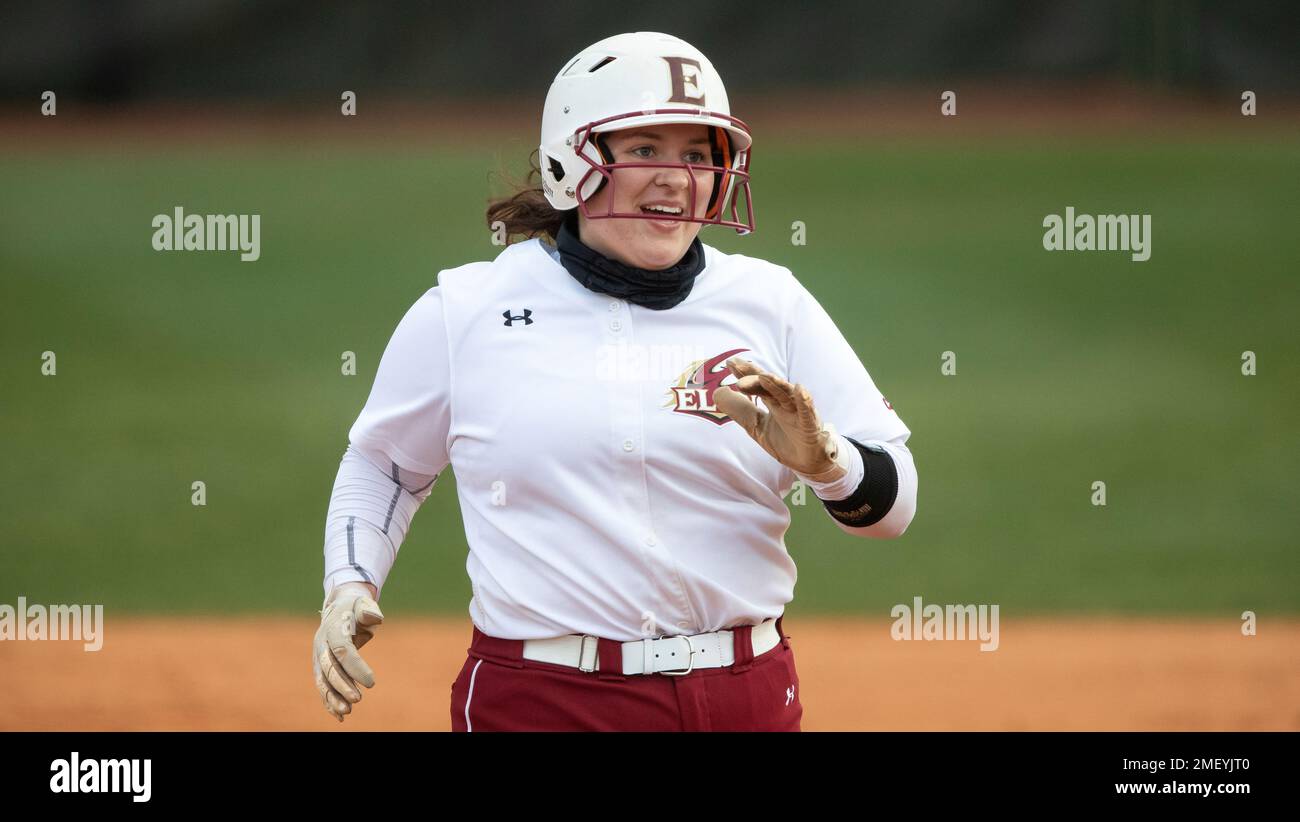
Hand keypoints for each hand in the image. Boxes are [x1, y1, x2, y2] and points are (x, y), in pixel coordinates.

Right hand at [312, 582, 382, 721]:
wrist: (339, 609)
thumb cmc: (356, 609)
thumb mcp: (363, 605)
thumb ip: (368, 610)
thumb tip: (374, 617)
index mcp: (333, 628)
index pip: (342, 649)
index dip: (355, 666)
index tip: (372, 682)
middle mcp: (321, 644)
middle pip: (329, 668)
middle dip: (342, 685)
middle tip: (358, 699)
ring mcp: (318, 657)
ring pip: (322, 680)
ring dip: (333, 697)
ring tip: (347, 712)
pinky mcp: (319, 667)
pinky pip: (322, 685)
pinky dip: (329, 701)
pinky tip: (340, 715)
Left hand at [712, 357, 845, 482]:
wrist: (806, 463)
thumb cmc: (784, 441)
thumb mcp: (755, 426)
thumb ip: (739, 410)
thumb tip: (717, 393)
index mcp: (773, 402)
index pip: (758, 383)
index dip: (745, 373)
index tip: (730, 362)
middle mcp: (786, 403)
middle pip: (770, 385)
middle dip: (755, 377)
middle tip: (739, 370)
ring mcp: (799, 412)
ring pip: (787, 394)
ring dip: (776, 384)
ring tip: (763, 376)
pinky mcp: (810, 426)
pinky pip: (807, 412)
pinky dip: (804, 401)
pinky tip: (800, 390)